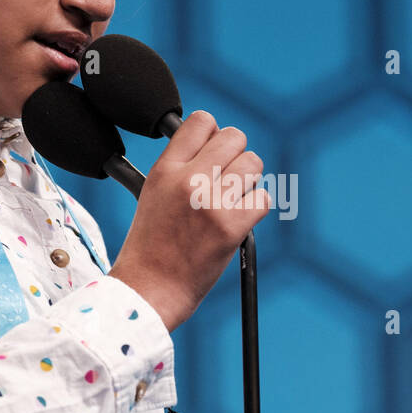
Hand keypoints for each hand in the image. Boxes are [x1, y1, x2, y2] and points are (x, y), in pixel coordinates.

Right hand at [109, 110, 269, 333]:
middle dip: (236, 156)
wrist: (148, 291)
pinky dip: (255, 209)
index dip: (214, 134)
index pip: (201, 121)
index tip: (213, 153)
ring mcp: (211, 202)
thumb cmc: (150, 249)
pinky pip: (263, 199)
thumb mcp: (153, 195)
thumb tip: (215, 146)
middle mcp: (188, 180)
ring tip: (232, 202)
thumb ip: (181, 168)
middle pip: (234, 137)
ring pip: (253, 164)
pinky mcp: (231, 227)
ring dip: (249, 182)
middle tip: (227, 180)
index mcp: (165, 170)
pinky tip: (239, 222)